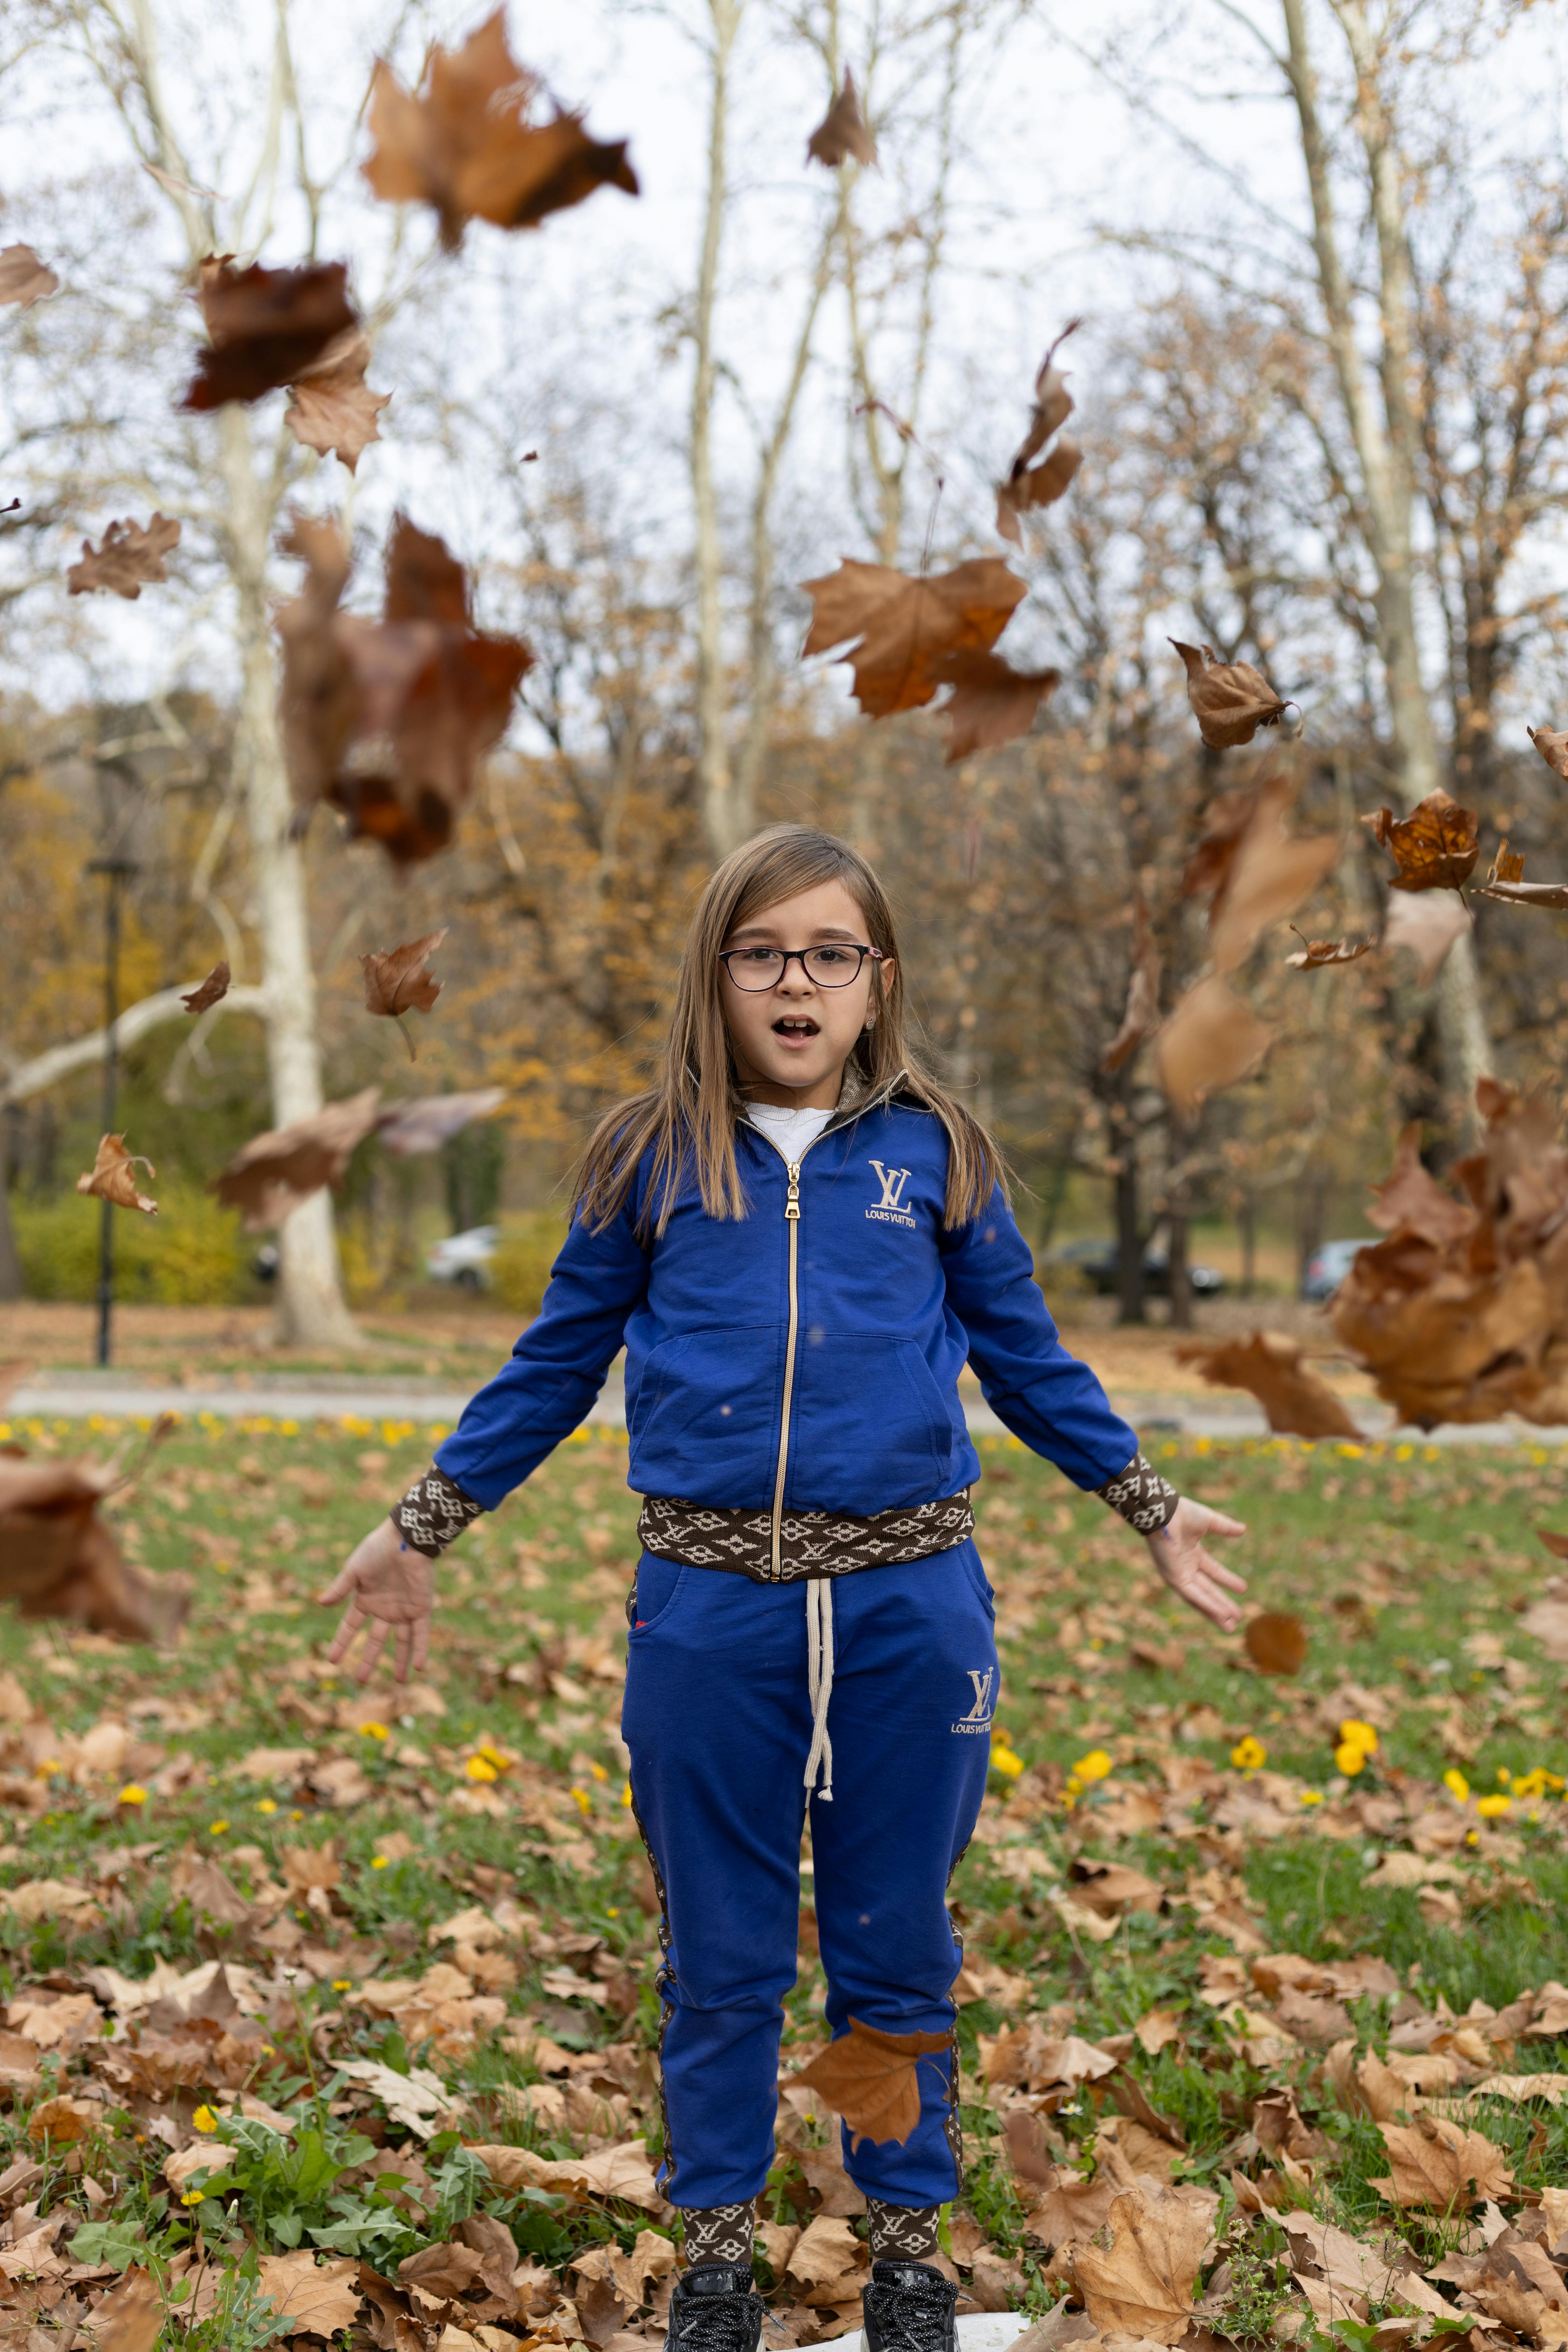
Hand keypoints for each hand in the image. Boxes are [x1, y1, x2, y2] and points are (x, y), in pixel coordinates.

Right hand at [319, 1518, 433, 1685]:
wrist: (406, 1539)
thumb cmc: (377, 1550)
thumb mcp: (354, 1570)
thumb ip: (340, 1588)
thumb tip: (320, 1603)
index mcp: (365, 1599)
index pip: (350, 1627)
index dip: (341, 1643)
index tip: (332, 1661)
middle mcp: (384, 1608)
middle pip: (376, 1640)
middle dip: (369, 1659)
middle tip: (361, 1680)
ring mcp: (403, 1609)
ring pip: (401, 1641)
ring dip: (400, 1660)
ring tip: (401, 1681)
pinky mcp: (421, 1607)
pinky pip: (421, 1633)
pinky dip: (420, 1649)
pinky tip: (419, 1667)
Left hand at [1146, 1496, 1246, 1631]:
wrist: (1164, 1513)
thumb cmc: (1182, 1513)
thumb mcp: (1210, 1521)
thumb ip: (1225, 1527)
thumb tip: (1243, 1529)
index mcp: (1192, 1553)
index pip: (1213, 1571)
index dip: (1227, 1581)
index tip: (1244, 1589)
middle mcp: (1185, 1567)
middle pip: (1207, 1590)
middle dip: (1222, 1605)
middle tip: (1237, 1618)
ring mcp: (1179, 1574)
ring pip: (1200, 1598)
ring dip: (1215, 1612)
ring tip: (1230, 1627)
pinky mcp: (1173, 1579)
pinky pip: (1193, 1596)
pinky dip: (1207, 1606)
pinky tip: (1220, 1615)